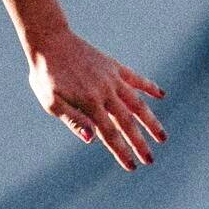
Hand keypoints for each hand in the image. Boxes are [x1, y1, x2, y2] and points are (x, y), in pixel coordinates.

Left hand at [28, 29, 165, 168]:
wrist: (50, 41)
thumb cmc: (46, 75)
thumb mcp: (51, 101)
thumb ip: (73, 119)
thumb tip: (91, 139)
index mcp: (89, 103)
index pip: (110, 134)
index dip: (122, 152)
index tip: (132, 166)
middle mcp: (105, 92)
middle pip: (127, 123)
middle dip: (140, 143)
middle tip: (150, 160)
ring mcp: (112, 78)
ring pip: (137, 103)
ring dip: (151, 121)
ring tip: (163, 137)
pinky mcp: (114, 66)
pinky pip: (136, 78)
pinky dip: (149, 87)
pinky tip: (161, 95)